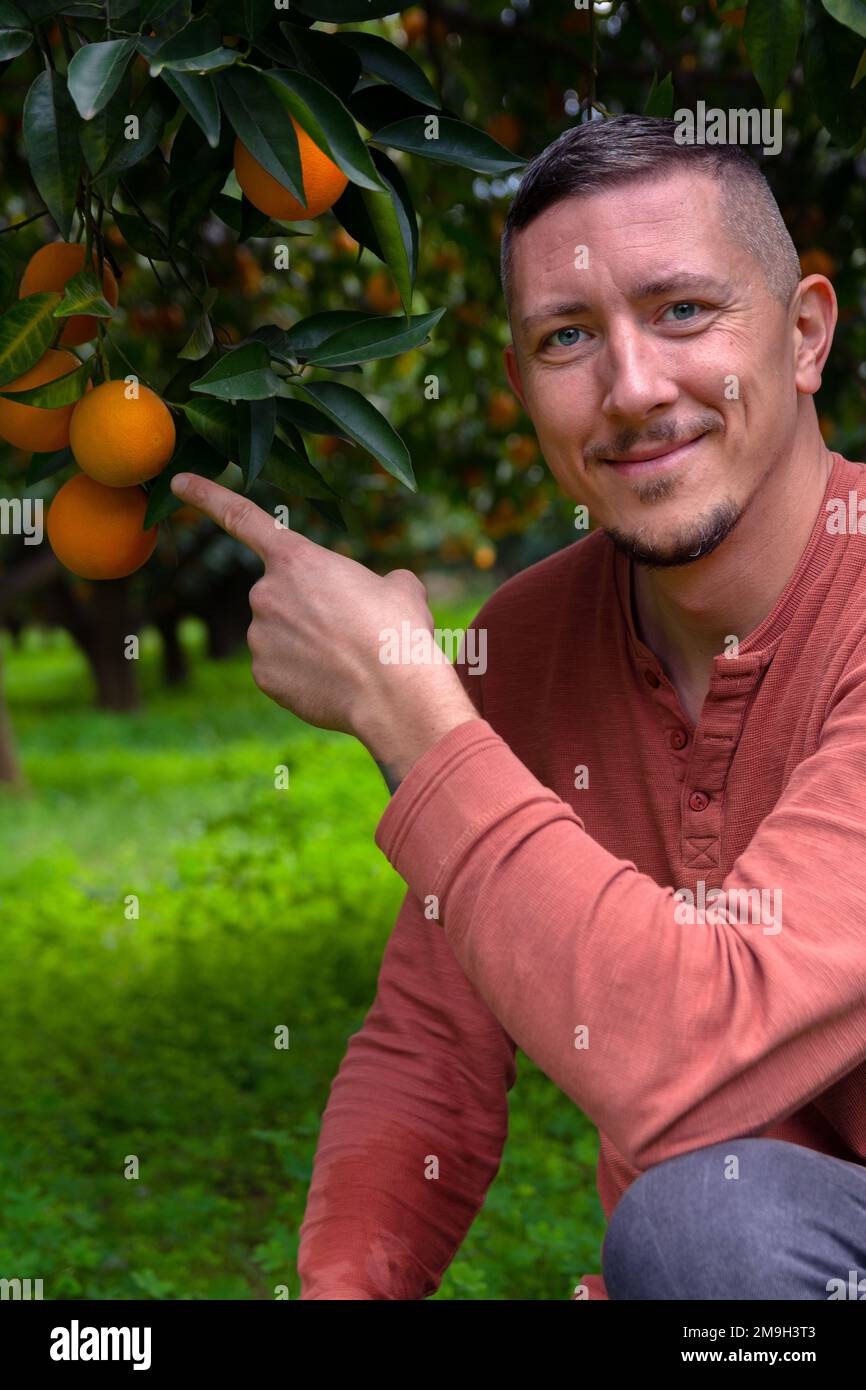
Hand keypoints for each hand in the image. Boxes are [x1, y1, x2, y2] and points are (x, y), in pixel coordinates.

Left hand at [170, 473, 479, 777]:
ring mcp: (259, 636)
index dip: (207, 496)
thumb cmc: (399, 632)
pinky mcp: (262, 675)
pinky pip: (280, 669)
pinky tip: (332, 682)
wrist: (392, 692)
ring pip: (280, 634)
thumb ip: (379, 579)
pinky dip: (302, 675)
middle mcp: (266, 592)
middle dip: (309, 609)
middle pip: (281, 595)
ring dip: (307, 643)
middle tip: (349, 629)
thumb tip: (385, 589)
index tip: (177, 482)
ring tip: (347, 659)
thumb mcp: (401, 588)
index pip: (242, 517)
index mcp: (297, 559)